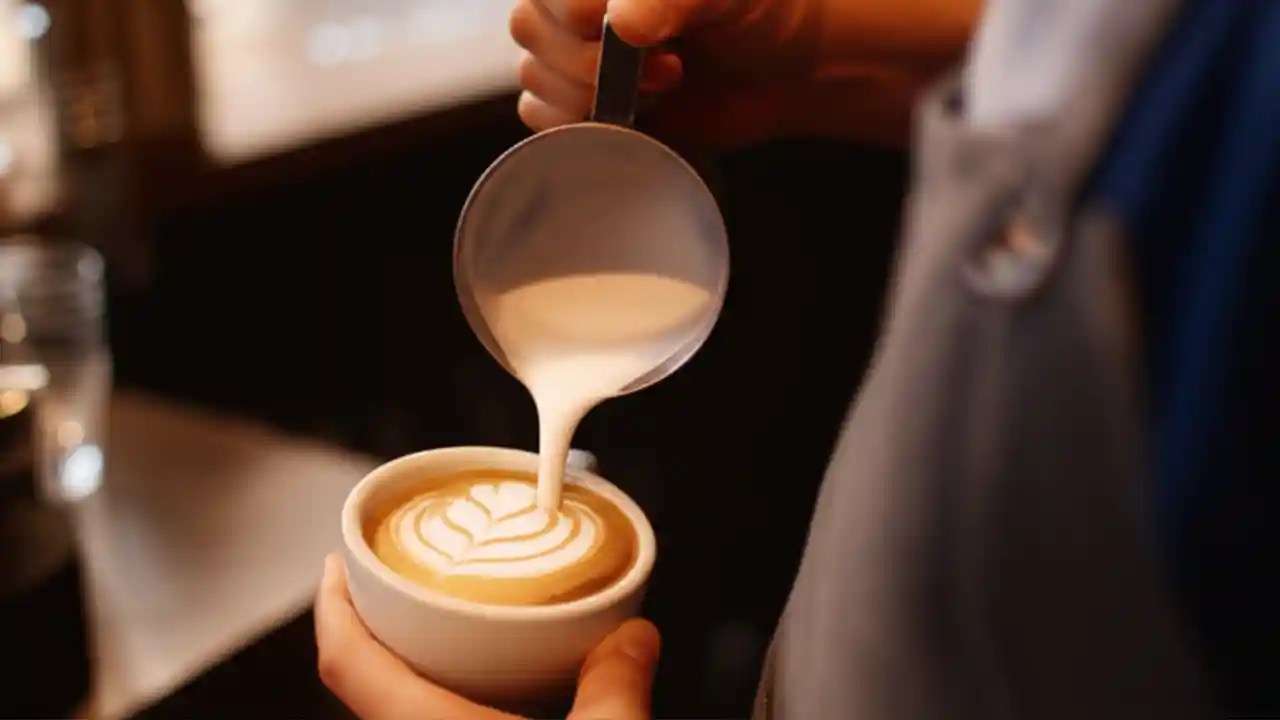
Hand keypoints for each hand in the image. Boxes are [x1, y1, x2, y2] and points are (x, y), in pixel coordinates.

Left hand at [315, 554, 660, 719]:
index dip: (330, 606)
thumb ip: (617, 683)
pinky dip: (442, 698)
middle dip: (372, 625)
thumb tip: (635, 634)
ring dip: (406, 665)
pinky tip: (486, 692)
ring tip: (442, 625)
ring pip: (393, 709)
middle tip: (393, 580)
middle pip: (361, 681)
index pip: (345, 660)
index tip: (336, 560)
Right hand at [509, 0, 980, 147]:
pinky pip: (542, 118)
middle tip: (669, 70)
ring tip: (663, 89)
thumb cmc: (761, 9)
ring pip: (533, 76)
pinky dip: (578, 125)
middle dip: (592, 62)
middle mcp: (576, 3)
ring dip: (592, 95)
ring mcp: (574, 50)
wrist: (788, 67)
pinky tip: (632, 117)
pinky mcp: (585, 101)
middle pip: (529, 29)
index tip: (646, 37)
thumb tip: (621, 23)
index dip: (584, 19)